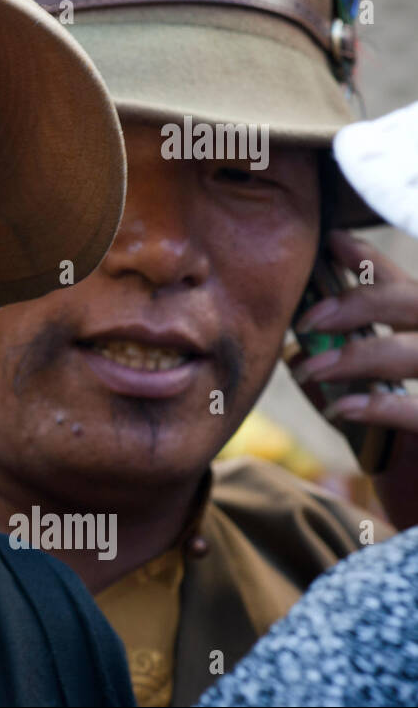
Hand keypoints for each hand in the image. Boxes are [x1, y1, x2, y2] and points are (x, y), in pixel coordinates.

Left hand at [290, 230, 417, 527]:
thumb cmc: (412, 467)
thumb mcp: (377, 411)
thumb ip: (351, 376)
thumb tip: (300, 349)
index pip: (410, 289)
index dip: (373, 261)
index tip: (331, 240)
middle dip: (362, 302)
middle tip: (308, 317)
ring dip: (359, 356)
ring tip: (308, 368)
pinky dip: (381, 404)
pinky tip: (340, 406)